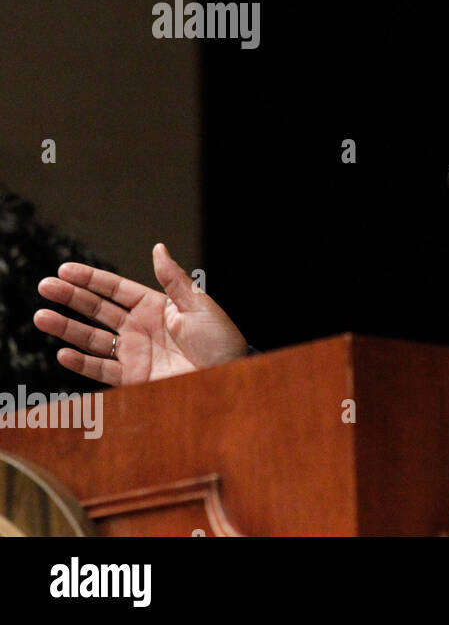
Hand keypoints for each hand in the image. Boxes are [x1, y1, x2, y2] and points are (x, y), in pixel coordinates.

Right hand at [34, 243, 248, 385]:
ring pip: (92, 338)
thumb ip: (174, 280)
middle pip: (98, 309)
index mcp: (156, 306)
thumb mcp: (199, 305)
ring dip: (67, 328)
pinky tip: (63, 353)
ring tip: (41, 317)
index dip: (91, 279)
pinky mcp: (134, 377)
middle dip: (71, 298)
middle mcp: (140, 327)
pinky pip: (102, 369)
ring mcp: (134, 352)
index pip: (116, 289)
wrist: (230, 377)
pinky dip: (82, 362)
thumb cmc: (221, 341)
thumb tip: (158, 248)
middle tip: (45, 286)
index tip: (65, 269)